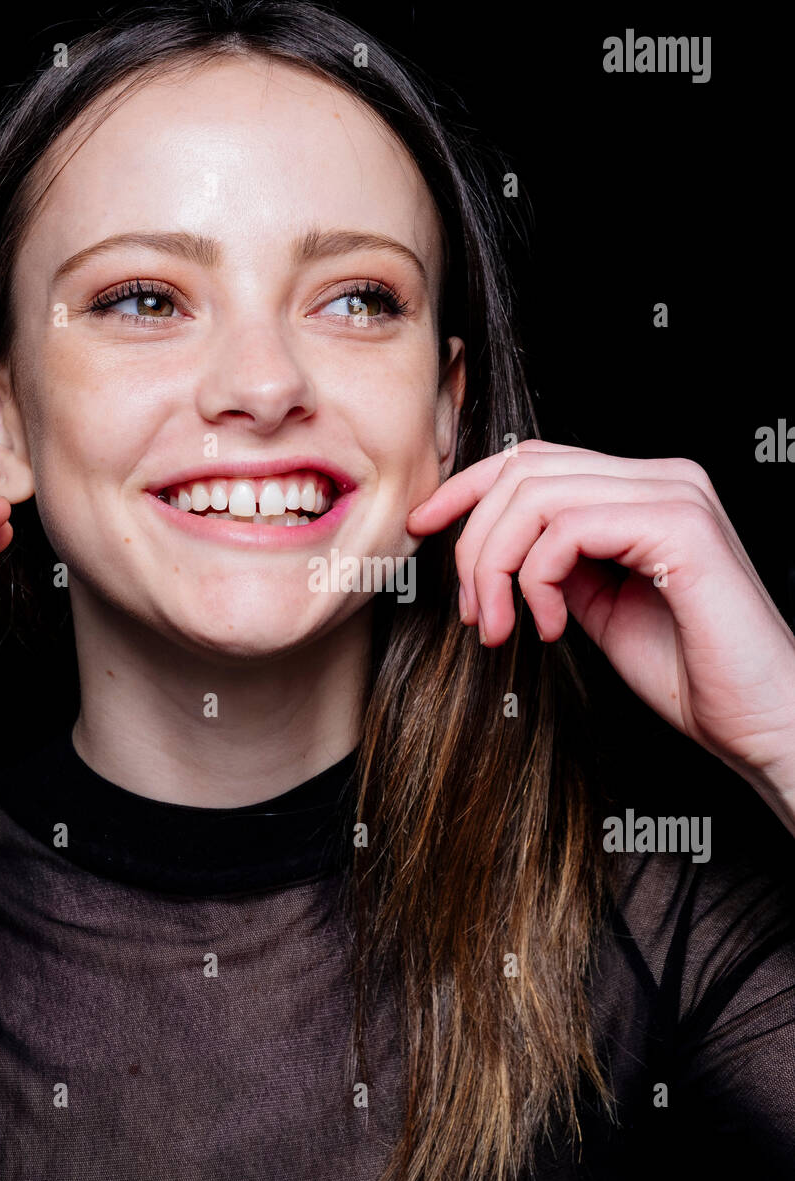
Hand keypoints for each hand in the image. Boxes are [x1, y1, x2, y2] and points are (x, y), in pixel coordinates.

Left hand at [407, 440, 794, 826]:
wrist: (759, 721)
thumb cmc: (690, 673)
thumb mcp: (599, 607)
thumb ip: (557, 564)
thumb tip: (496, 549)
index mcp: (645, 489)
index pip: (536, 459)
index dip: (468, 487)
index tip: (423, 526)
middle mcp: (663, 477)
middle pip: (525, 471)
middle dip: (474, 541)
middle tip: (471, 613)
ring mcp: (675, 494)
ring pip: (536, 496)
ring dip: (495, 567)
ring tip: (498, 626)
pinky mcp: (679, 527)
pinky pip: (567, 529)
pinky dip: (536, 580)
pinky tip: (550, 628)